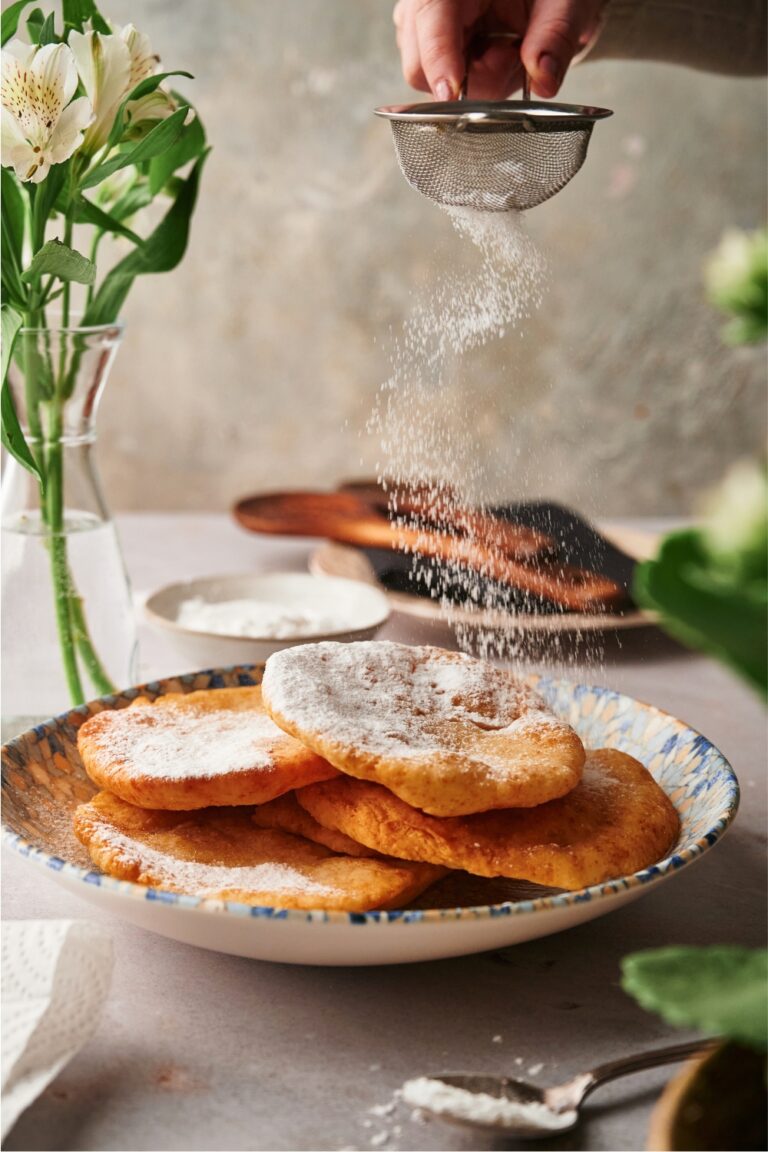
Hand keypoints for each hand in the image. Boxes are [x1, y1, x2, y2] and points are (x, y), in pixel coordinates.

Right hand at [393, 0, 605, 100]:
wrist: (547, 0)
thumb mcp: (565, 4)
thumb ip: (556, 38)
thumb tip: (543, 79)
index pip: (430, 15)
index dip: (437, 56)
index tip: (452, 92)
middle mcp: (430, 2)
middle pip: (420, 63)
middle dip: (470, 78)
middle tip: (510, 56)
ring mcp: (425, 29)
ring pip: (431, 83)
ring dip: (477, 81)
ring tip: (508, 52)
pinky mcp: (432, 50)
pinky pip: (443, 88)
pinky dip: (476, 84)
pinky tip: (496, 58)